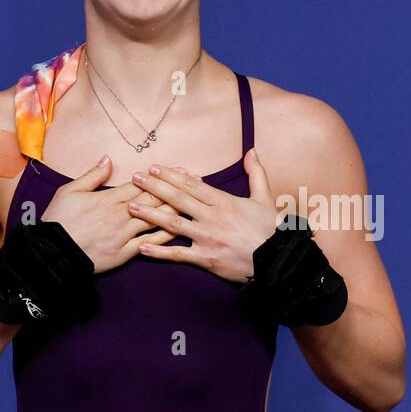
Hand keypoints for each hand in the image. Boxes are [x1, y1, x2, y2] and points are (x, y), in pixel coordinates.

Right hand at [38, 156, 183, 274]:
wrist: (52, 253)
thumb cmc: (59, 220)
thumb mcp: (70, 191)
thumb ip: (92, 176)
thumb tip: (108, 159)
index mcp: (109, 198)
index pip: (142, 185)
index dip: (163, 177)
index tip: (180, 170)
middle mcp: (121, 214)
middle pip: (154, 199)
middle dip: (176, 189)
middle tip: (197, 181)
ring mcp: (124, 234)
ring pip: (155, 220)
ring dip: (176, 210)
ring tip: (194, 203)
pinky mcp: (124, 253)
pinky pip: (149, 244)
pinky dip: (164, 237)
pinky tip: (179, 231)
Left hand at [127, 148, 281, 282]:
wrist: (279, 260)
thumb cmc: (271, 229)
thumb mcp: (265, 198)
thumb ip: (257, 174)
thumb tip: (252, 151)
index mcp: (224, 202)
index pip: (192, 185)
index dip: (171, 176)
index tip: (154, 167)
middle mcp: (212, 217)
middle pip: (178, 199)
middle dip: (154, 187)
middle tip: (135, 177)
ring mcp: (207, 238)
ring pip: (173, 223)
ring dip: (150, 214)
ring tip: (130, 206)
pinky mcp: (206, 259)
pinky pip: (178, 255)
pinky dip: (159, 251)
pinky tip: (141, 246)